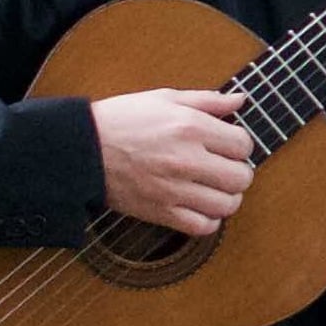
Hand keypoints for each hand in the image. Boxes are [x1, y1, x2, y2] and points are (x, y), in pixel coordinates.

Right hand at [92, 88, 254, 235]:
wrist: (83, 148)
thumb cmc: (122, 119)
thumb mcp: (164, 98)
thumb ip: (206, 100)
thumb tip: (239, 100)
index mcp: (190, 126)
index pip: (243, 144)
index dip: (240, 146)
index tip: (229, 147)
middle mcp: (186, 159)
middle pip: (241, 177)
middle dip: (239, 173)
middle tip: (226, 169)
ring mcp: (174, 188)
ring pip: (226, 205)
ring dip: (228, 198)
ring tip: (216, 190)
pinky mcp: (161, 211)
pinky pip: (202, 227)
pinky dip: (209, 220)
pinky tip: (200, 207)